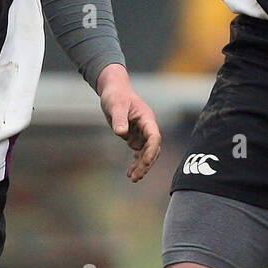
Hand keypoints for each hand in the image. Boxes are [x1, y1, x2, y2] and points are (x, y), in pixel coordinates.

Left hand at [97, 64, 161, 181]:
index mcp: (147, 119)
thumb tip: (121, 133)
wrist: (113, 90)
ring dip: (141, 165)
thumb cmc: (115, 95)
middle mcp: (147, 127)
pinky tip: (130, 172)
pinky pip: (138, 151)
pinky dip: (136, 161)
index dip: (152, 151)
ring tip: (132, 178)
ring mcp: (141, 132)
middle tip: (135, 177)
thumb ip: (119, 119)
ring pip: (145, 152)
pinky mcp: (134, 135)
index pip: (154, 137)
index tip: (145, 162)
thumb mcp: (115, 105)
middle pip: (152, 149)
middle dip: (146, 163)